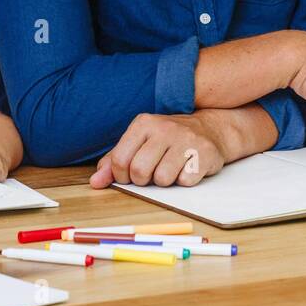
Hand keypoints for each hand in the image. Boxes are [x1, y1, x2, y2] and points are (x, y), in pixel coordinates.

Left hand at [90, 114, 225, 188]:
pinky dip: (185, 180)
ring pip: (162, 179)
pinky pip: (185, 182)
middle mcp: (164, 128)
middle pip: (139, 171)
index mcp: (143, 123)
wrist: (210, 130)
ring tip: (172, 168)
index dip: (121, 175)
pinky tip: (188, 168)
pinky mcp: (204, 154)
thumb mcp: (139, 143)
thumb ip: (114, 161)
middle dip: (143, 180)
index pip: (119, 160)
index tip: (131, 174)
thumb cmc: (168, 140)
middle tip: (152, 172)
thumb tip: (95, 182)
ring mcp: (185, 140)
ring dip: (165, 182)